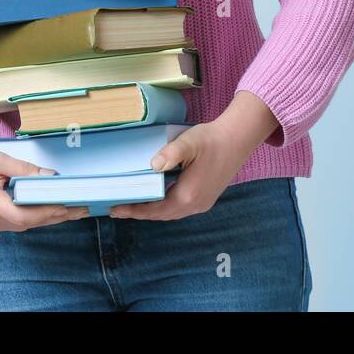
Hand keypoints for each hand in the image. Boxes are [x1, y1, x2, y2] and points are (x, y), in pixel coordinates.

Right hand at [0, 129, 90, 232]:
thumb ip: (23, 169)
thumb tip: (49, 175)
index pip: (27, 214)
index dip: (50, 211)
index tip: (70, 205)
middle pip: (30, 222)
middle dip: (57, 216)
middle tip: (81, 209)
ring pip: (25, 224)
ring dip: (48, 218)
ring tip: (72, 210)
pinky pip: (17, 223)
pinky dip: (35, 217)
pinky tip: (50, 210)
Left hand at [110, 91, 279, 220]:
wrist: (239, 138)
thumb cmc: (212, 139)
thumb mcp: (189, 142)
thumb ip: (171, 153)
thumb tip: (154, 165)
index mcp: (188, 195)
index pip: (154, 210)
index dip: (134, 211)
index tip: (115, 210)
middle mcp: (196, 204)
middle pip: (162, 215)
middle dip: (140, 213)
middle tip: (119, 209)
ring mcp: (203, 203)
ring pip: (171, 213)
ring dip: (153, 211)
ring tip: (134, 205)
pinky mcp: (207, 198)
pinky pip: (180, 209)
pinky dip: (165, 207)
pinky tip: (158, 197)